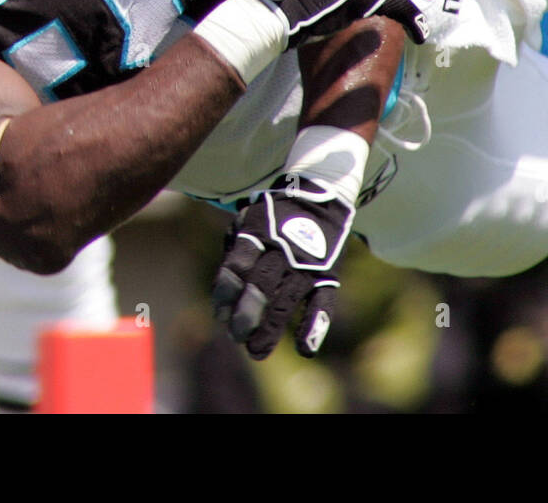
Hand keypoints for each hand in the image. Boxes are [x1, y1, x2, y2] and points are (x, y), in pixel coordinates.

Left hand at [212, 174, 352, 358]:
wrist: (319, 196)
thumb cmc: (272, 218)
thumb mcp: (246, 222)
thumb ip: (233, 255)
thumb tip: (222, 300)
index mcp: (257, 234)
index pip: (237, 266)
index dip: (225, 292)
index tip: (219, 315)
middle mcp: (282, 250)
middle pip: (260, 286)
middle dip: (246, 315)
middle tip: (237, 337)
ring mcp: (306, 264)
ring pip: (286, 301)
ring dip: (271, 329)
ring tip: (257, 351)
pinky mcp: (327, 275)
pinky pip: (322, 303)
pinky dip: (315, 326)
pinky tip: (305, 349)